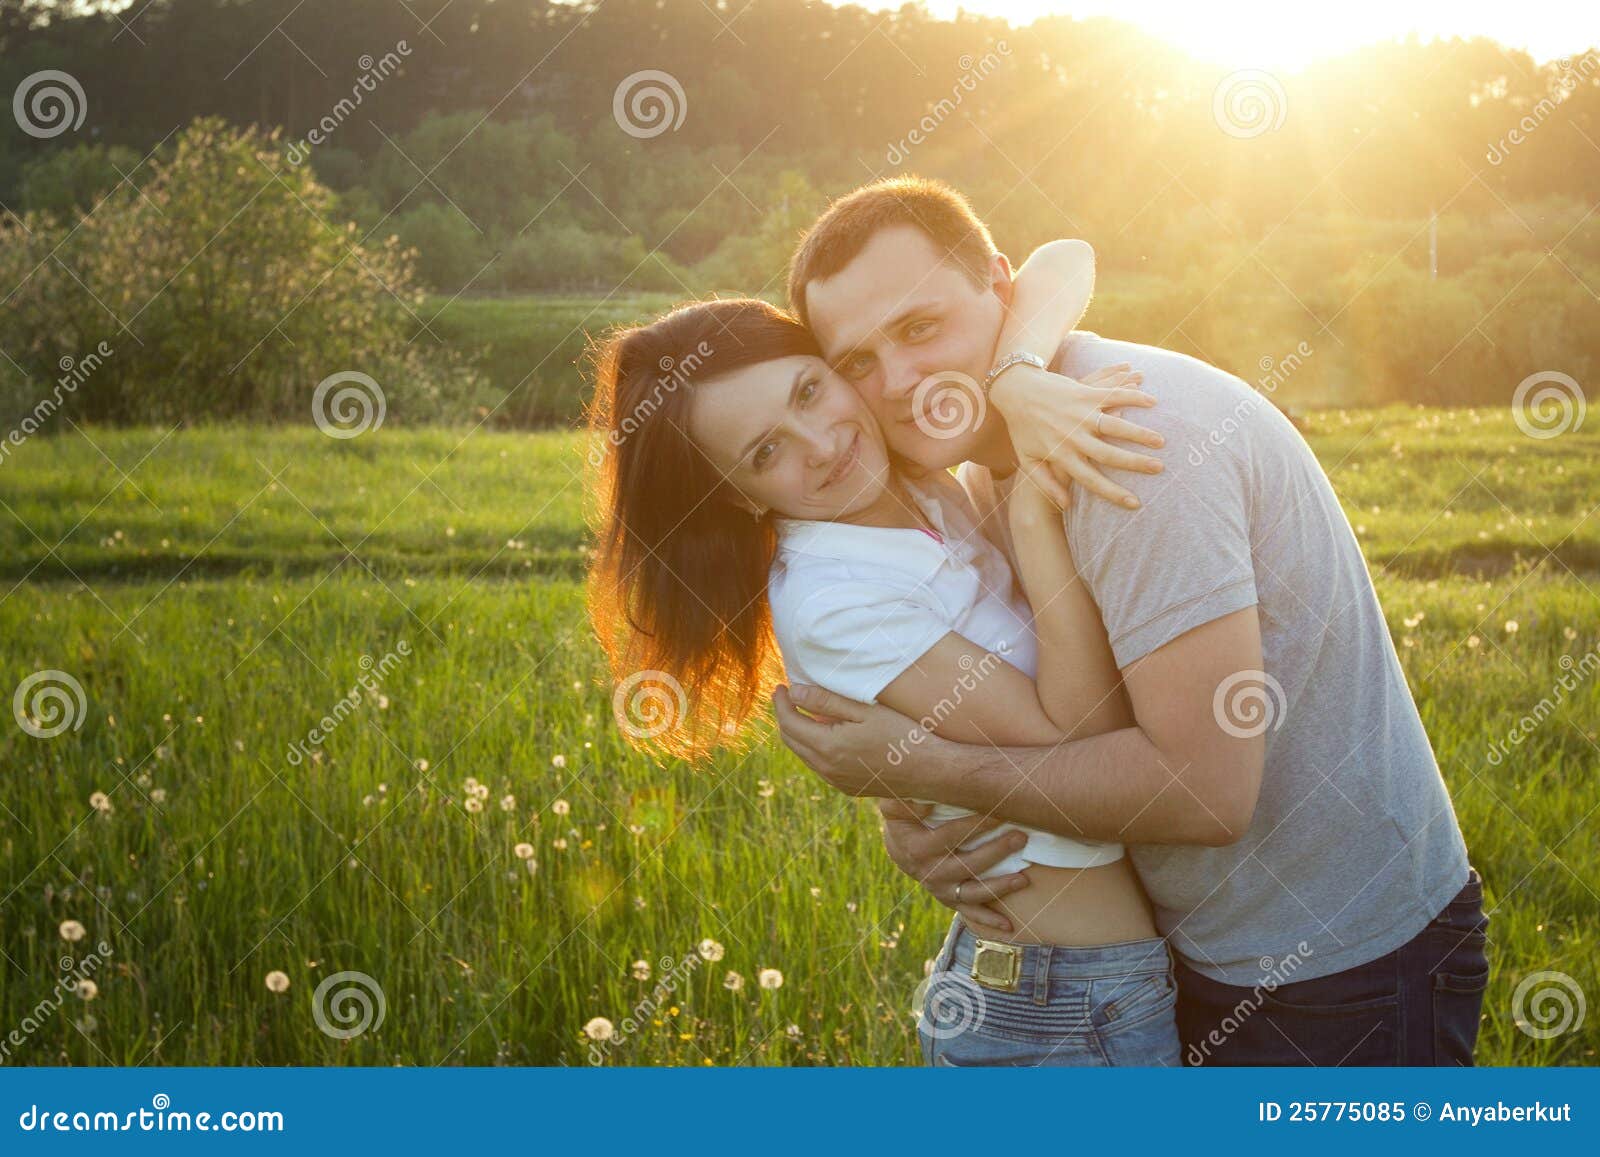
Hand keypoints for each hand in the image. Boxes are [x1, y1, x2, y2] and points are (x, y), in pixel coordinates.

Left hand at [772, 684, 925, 798]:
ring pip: (805, 755)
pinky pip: (820, 766)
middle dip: (785, 716)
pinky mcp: (848, 788)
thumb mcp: (865, 711)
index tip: (781, 687)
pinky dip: (815, 747)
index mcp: (828, 748)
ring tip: (807, 711)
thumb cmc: (902, 735)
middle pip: (791, 741)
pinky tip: (829, 733)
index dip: (781, 703)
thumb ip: (826, 701)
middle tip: (788, 697)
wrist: (930, 771)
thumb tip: (795, 693)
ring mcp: (837, 781)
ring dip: (800, 733)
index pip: (789, 723)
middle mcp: (827, 769)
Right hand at [878, 798, 1031, 936]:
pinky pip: (970, 912)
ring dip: (1000, 887)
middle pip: (969, 864)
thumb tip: (927, 802)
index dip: (977, 823)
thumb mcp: (896, 804)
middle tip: (1021, 837)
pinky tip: (1010, 926)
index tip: (1000, 811)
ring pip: (973, 892)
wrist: (900, 847)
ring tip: (1024, 879)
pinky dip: (989, 920)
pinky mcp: (950, 899)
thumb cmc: (904, 818)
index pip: (952, 835)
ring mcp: (941, 889)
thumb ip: (908, 799)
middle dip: (997, 851)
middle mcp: (931, 873)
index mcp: (919, 848)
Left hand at [988, 363, 1162, 508]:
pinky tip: (1152, 401)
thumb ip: (1046, 484)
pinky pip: (1113, 394)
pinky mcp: (1085, 392)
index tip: (1135, 503)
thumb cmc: (1022, 428)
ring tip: (1161, 441)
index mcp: (1061, 454)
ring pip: (1115, 424)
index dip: (1113, 493)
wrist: (1015, 390)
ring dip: (1139, 432)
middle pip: (1109, 453)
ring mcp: (1080, 412)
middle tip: (1159, 468)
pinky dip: (1133, 396)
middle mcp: (1073, 435)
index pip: (1091, 480)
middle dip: (1135, 463)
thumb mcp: (1027, 460)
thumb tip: (1066, 505)